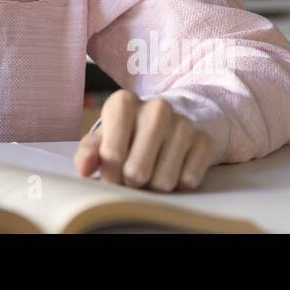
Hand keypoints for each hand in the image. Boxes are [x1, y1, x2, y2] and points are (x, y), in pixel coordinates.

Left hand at [73, 90, 212, 192]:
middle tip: (131, 176)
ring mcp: (183, 123)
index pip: (111, 155)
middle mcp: (156, 107)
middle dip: (132, 183)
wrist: (167, 124)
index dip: (109, 175)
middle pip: (137, 172)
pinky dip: (178, 185)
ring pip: (164, 182)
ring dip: (154, 187)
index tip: (111, 175)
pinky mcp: (203, 140)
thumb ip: (88, 153)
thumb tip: (85, 168)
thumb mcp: (102, 139)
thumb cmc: (126, 135)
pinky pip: (188, 181)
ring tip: (151, 171)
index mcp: (123, 102)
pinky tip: (171, 169)